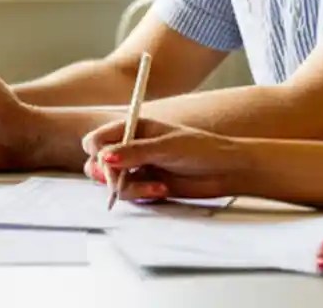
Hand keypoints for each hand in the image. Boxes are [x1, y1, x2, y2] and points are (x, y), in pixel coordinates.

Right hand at [82, 119, 247, 200]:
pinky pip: (129, 194)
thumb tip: (104, 158)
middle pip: (97, 162)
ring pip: (111, 182)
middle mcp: (130, 147)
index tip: (109, 162)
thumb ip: (134, 152)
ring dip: (128, 187)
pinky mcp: (145, 186)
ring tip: (155, 186)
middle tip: (123, 178)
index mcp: (133, 128)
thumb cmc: (201, 149)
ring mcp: (137, 167)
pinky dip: (142, 194)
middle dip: (107, 174)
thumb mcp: (166, 147)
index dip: (98, 151)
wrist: (225, 171)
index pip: (98, 139)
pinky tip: (162, 190)